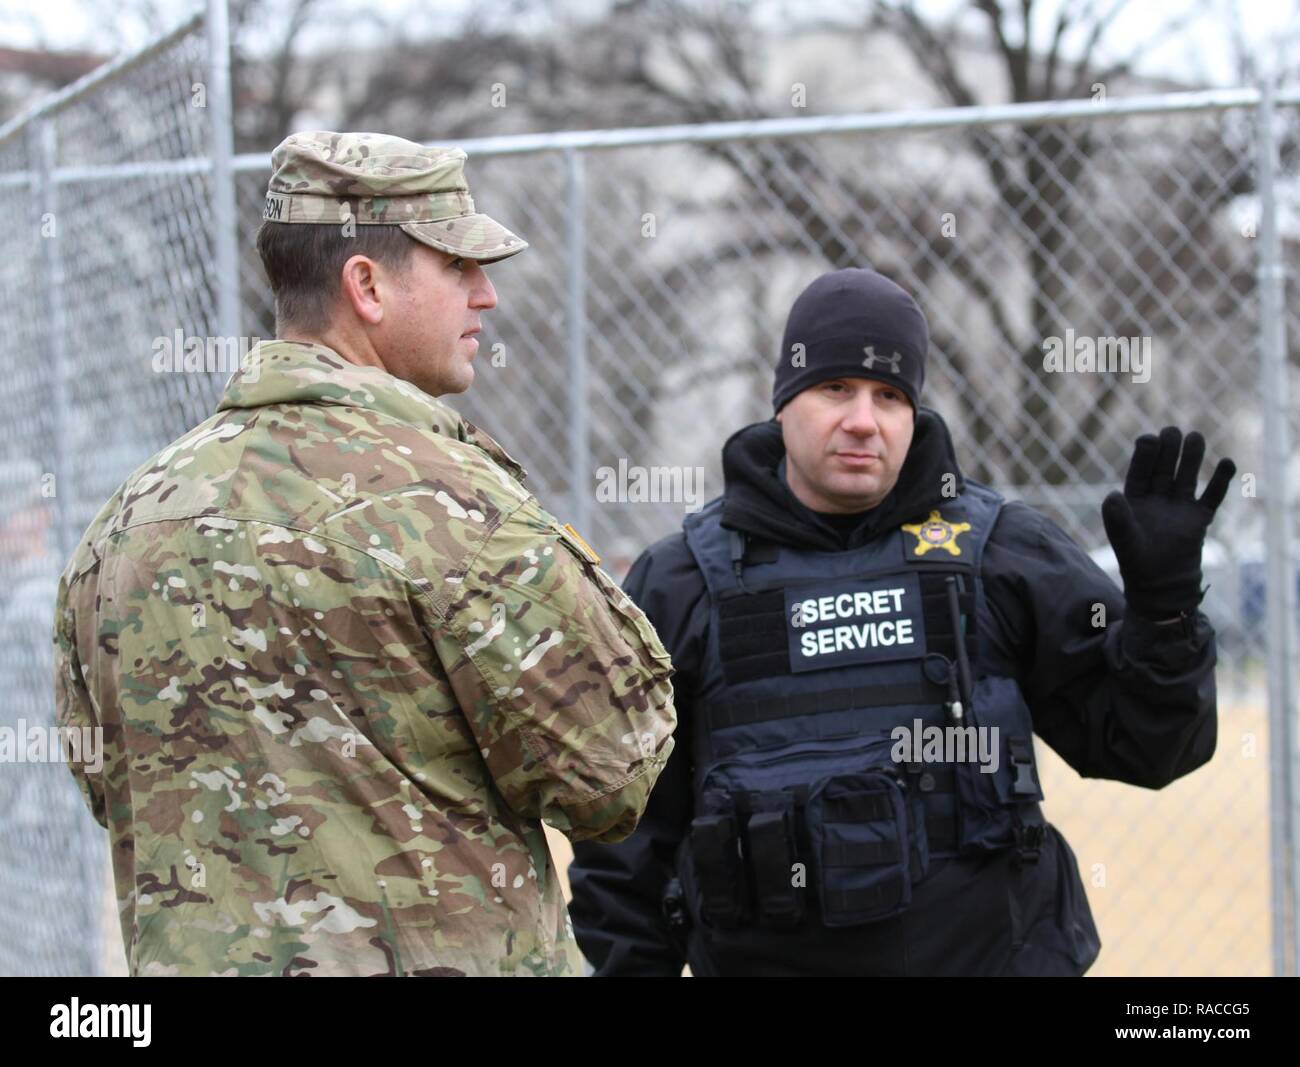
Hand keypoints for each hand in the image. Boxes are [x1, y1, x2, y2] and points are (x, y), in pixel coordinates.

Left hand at [1101, 426, 1234, 619]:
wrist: (1161, 587)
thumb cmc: (1137, 562)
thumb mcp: (1123, 540)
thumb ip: (1116, 519)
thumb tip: (1111, 495)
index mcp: (1134, 500)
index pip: (1139, 472)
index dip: (1144, 456)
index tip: (1148, 438)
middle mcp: (1157, 500)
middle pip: (1164, 469)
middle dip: (1168, 450)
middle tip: (1173, 431)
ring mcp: (1179, 508)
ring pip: (1186, 477)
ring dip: (1192, 458)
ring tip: (1195, 436)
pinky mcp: (1199, 519)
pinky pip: (1211, 497)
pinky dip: (1219, 481)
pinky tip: (1227, 462)